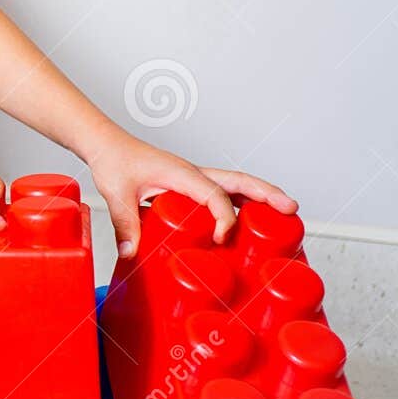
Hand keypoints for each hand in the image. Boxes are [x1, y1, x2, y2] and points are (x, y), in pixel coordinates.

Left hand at [82, 129, 297, 257]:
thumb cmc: (113, 162)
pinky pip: (223, 191)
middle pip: (239, 181)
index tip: (221, 239)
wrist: (106, 145)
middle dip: (267, 194)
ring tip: (287, 214)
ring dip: (261, 196)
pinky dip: (243, 201)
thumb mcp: (116, 193)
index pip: (215, 195)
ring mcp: (193, 177)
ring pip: (236, 184)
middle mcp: (193, 173)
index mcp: (181, 173)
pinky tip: (251, 219)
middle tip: (292, 209)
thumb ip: (124, 223)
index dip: (224, 217)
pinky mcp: (189, 184)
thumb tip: (131, 253)